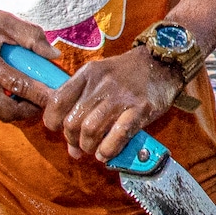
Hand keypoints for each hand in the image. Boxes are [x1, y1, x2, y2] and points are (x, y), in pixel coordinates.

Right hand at [0, 0, 54, 122]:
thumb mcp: (0, 19)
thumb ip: (29, 36)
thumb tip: (53, 54)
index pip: (18, 86)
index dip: (41, 96)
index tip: (59, 101)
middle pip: (7, 112)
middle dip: (28, 111)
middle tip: (43, 100)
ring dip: (14, 104)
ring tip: (26, 90)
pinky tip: (0, 79)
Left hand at [44, 46, 186, 164]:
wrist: (161, 61)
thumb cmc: (127, 74)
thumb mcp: (99, 76)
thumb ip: (82, 103)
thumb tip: (71, 145)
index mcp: (87, 74)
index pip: (56, 101)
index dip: (53, 122)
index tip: (60, 130)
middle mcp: (101, 84)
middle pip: (72, 121)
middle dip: (73, 140)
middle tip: (81, 145)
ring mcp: (121, 97)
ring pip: (90, 130)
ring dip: (89, 146)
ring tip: (95, 149)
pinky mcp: (141, 108)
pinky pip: (118, 135)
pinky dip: (108, 149)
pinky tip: (106, 153)